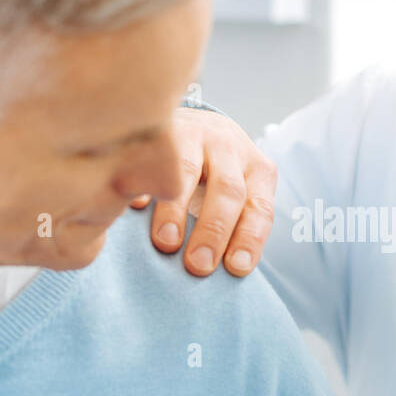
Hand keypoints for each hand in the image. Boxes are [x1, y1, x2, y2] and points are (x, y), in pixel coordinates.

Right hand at [130, 106, 276, 276]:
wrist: (193, 122)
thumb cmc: (218, 175)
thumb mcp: (239, 194)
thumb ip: (237, 225)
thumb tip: (224, 273)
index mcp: (258, 170)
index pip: (259, 208)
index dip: (249, 238)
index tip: (235, 268)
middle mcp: (230, 148)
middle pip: (228, 191)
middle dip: (214, 231)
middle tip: (198, 265)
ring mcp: (195, 134)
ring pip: (188, 171)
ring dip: (177, 211)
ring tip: (166, 244)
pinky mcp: (161, 128)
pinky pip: (152, 156)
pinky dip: (143, 183)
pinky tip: (135, 207)